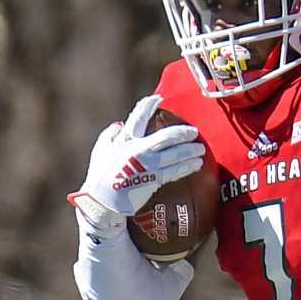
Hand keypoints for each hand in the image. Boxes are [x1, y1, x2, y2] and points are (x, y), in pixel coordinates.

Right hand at [67, 94, 205, 239]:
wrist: (103, 201)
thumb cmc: (100, 176)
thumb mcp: (100, 151)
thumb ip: (110, 135)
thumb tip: (119, 124)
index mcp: (125, 140)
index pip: (138, 117)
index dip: (149, 105)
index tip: (159, 98)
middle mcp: (139, 149)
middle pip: (166, 137)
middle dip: (182, 132)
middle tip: (193, 131)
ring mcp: (148, 165)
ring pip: (175, 154)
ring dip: (190, 150)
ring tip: (200, 148)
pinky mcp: (154, 179)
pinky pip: (175, 171)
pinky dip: (188, 166)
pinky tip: (197, 164)